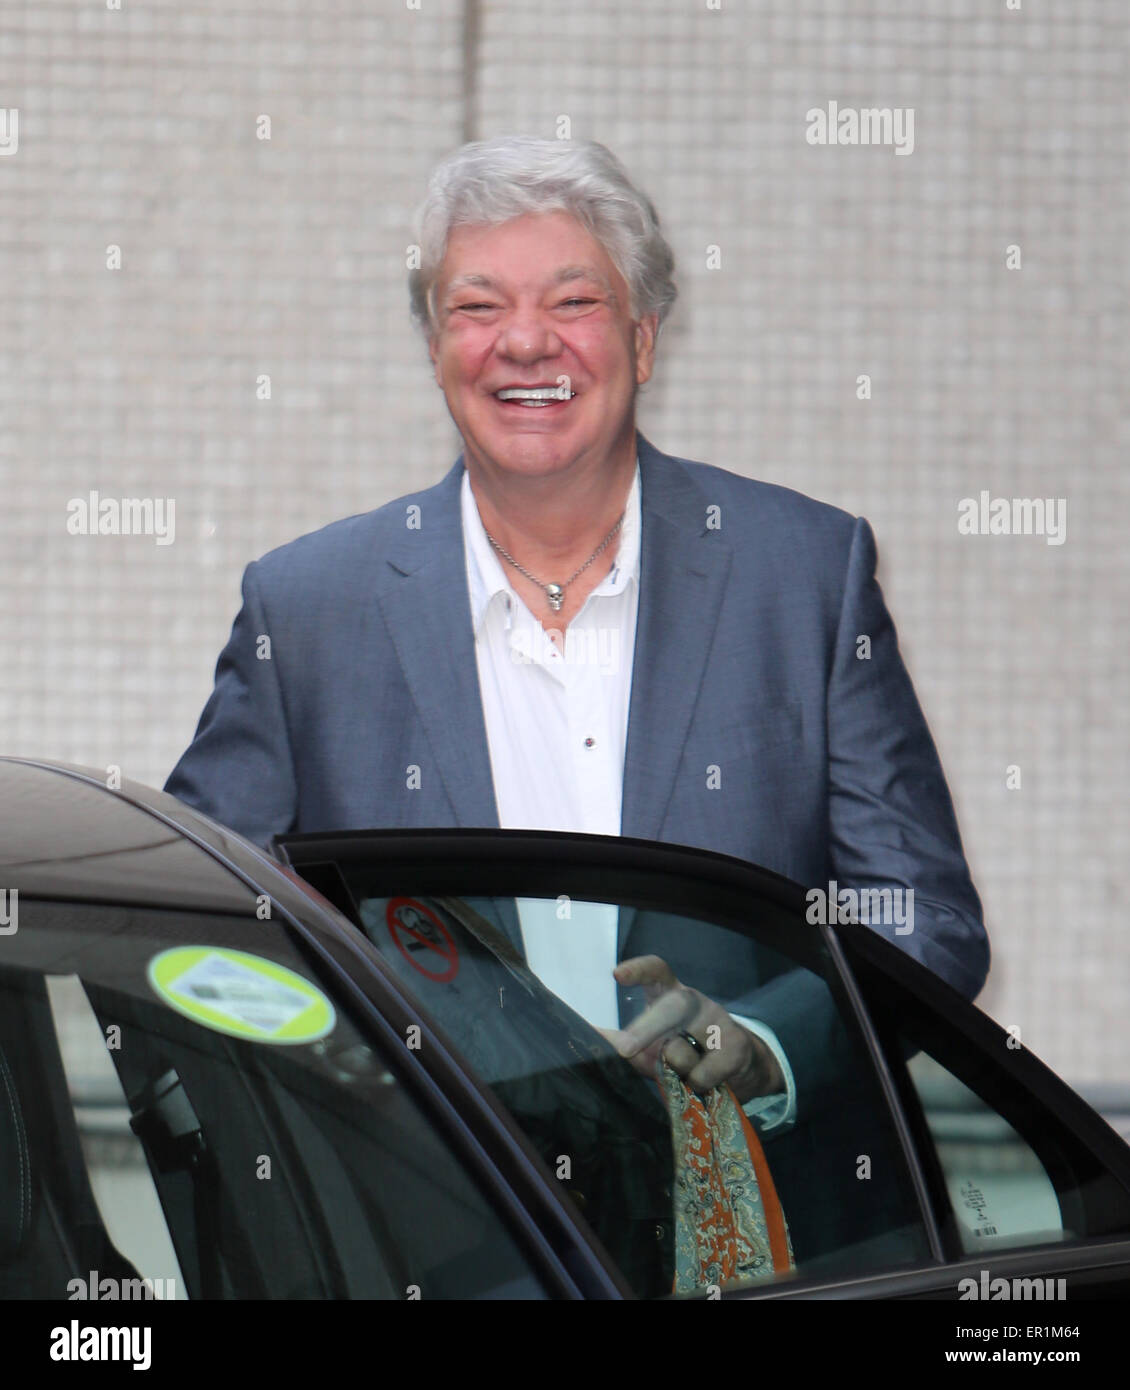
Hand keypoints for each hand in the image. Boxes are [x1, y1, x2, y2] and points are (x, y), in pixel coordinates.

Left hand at [595, 954, 784, 1104]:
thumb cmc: (687, 1054)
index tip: (617, 975)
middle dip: (648, 1028)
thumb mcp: (651, 1049)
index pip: (657, 971)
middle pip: (673, 1006)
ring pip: (682, 1051)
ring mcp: (718, 1021)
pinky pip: (703, 1074)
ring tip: (685, 1077)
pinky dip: (696, 1085)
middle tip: (625, 1049)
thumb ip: (621, 1043)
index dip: (639, 970)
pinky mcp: (737, 1045)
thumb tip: (586, 1037)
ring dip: (675, 1072)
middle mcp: (694, 1002)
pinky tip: (707, 1084)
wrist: (742, 1070)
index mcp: (670, 997)